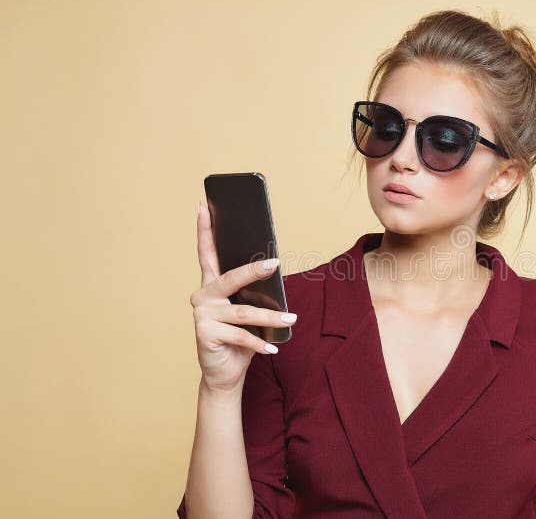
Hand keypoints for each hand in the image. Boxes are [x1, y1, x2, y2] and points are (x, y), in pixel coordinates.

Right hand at [189, 201, 296, 391]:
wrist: (224, 373)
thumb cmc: (238, 338)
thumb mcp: (246, 312)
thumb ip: (251, 294)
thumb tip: (271, 273)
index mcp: (211, 285)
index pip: (207, 253)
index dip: (205, 229)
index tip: (204, 206)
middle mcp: (202, 296)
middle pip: (231, 278)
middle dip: (254, 270)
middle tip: (274, 263)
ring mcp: (202, 315)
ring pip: (243, 312)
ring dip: (270, 317)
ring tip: (291, 318)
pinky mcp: (205, 334)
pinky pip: (240, 336)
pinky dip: (260, 343)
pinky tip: (273, 348)